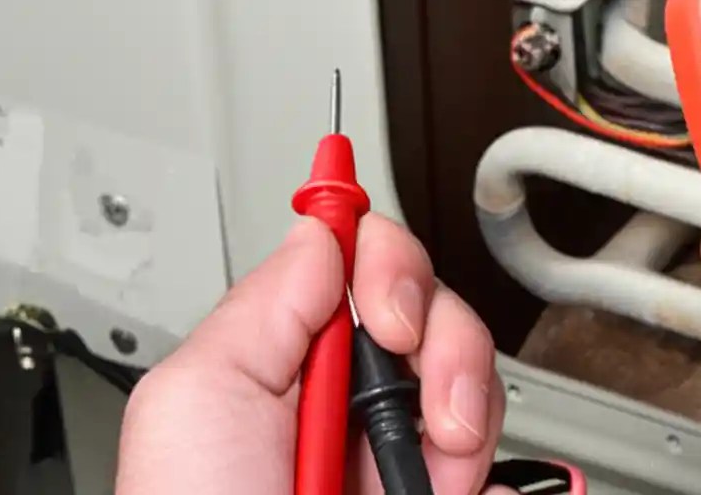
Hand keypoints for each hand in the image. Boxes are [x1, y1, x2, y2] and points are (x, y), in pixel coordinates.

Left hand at [116, 213, 512, 494]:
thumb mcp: (196, 401)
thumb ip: (265, 305)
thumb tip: (323, 232)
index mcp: (291, 366)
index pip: (363, 271)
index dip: (391, 269)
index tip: (391, 316)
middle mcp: (352, 402)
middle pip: (438, 317)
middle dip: (447, 351)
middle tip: (422, 405)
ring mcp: (402, 456)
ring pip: (480, 386)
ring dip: (470, 425)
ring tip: (433, 479)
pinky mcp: (440, 492)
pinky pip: (504, 467)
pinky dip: (503, 480)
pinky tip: (467, 491)